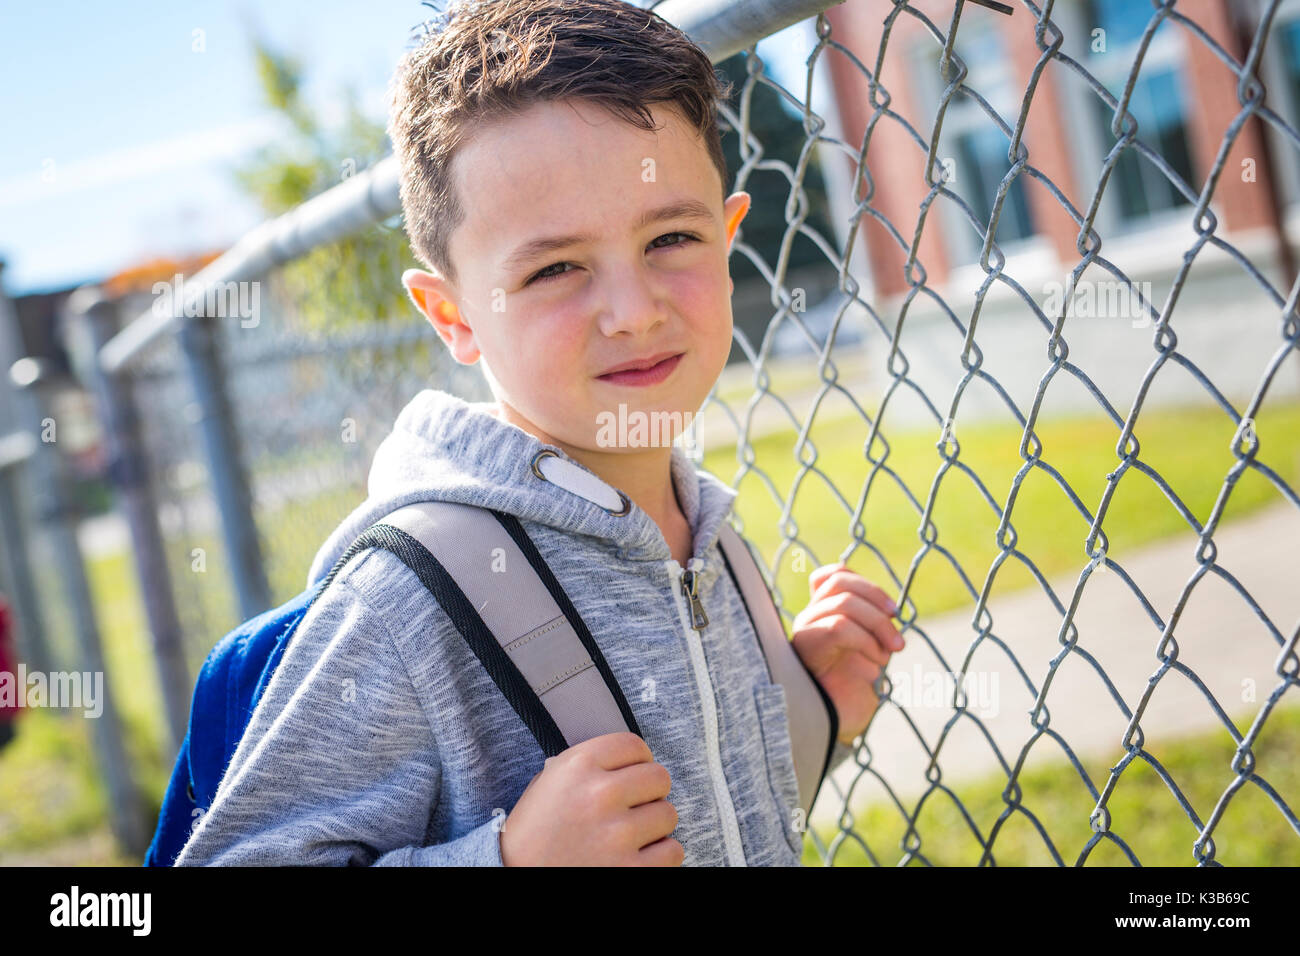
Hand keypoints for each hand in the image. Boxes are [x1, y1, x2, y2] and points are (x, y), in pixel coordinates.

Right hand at [499, 731, 682, 865]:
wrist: (515, 877)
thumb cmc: (533, 835)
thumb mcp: (549, 783)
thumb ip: (588, 765)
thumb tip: (631, 761)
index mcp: (578, 766)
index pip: (634, 745)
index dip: (638, 761)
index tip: (634, 775)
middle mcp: (599, 794)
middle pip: (659, 777)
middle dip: (649, 793)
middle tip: (633, 808)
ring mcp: (617, 834)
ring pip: (668, 815)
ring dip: (654, 827)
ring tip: (630, 836)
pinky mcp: (630, 870)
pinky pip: (672, 851)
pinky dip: (659, 856)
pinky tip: (637, 857)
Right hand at [791, 563, 902, 744]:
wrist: (842, 728)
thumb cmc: (857, 691)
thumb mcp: (872, 651)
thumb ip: (872, 625)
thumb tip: (890, 608)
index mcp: (822, 615)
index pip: (831, 575)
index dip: (864, 583)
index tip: (892, 611)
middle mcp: (809, 619)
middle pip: (839, 581)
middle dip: (877, 600)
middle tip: (898, 634)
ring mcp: (805, 632)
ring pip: (843, 602)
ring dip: (877, 626)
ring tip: (888, 654)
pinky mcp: (806, 650)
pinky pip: (839, 626)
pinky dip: (867, 641)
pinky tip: (874, 665)